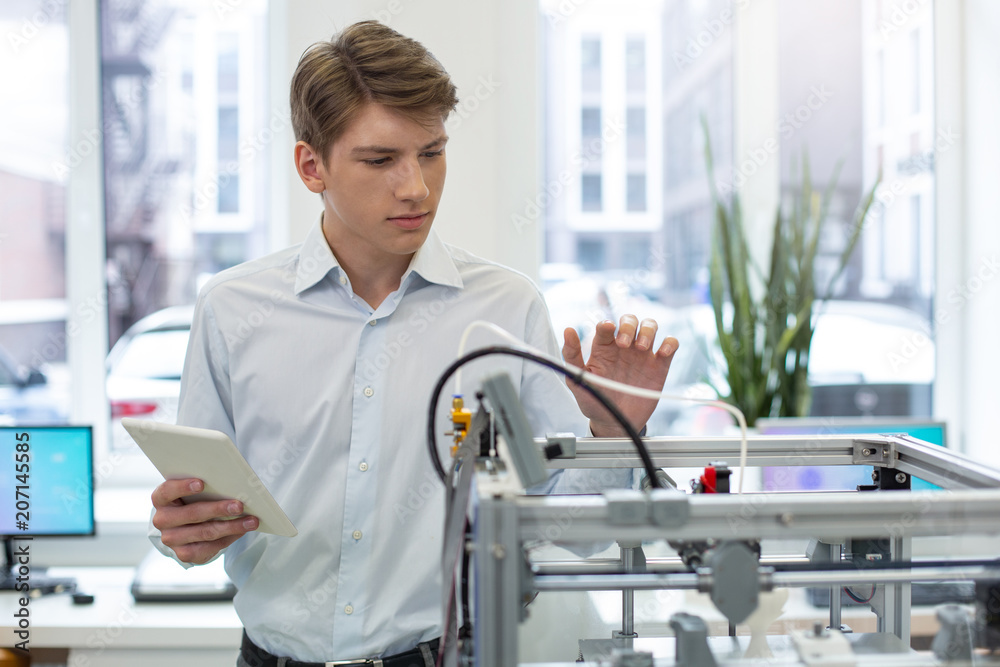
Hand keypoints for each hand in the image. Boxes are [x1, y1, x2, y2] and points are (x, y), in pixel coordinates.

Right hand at [151, 478, 258, 564]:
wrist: (181, 527)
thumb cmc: (191, 501)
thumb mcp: (191, 492)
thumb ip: (203, 487)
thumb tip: (233, 485)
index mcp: (161, 499)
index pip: (168, 491)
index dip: (183, 487)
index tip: (201, 483)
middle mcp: (162, 520)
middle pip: (193, 514)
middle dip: (219, 509)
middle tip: (239, 505)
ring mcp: (171, 539)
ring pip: (205, 532)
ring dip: (231, 526)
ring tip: (251, 521)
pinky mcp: (184, 554)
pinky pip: (209, 547)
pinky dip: (229, 538)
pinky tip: (241, 531)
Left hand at [562, 315, 677, 436]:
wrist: (613, 423)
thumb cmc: (594, 400)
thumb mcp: (578, 380)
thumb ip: (572, 355)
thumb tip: (568, 330)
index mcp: (603, 347)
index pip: (606, 326)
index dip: (607, 324)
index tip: (607, 328)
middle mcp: (624, 347)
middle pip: (630, 320)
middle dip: (628, 325)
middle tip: (624, 343)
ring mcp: (642, 354)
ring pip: (650, 326)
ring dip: (648, 330)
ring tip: (642, 347)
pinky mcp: (659, 365)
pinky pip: (670, 345)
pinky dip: (670, 343)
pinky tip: (663, 352)